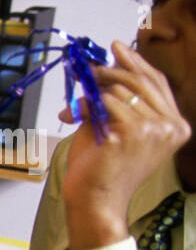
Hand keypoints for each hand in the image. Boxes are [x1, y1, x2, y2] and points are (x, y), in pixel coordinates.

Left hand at [60, 41, 191, 249]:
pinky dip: (87, 106)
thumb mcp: (116, 127)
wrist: (94, 201)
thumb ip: (115, 101)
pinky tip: (74, 115)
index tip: (117, 49)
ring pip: (121, 91)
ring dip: (94, 94)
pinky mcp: (131, 133)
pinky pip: (106, 104)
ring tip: (78, 107)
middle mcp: (171, 127)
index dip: (136, 63)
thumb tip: (100, 69)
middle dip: (111, 71)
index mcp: (176, 126)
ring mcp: (154, 130)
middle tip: (89, 68)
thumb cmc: (101, 169)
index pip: (157, 83)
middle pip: (140, 81)